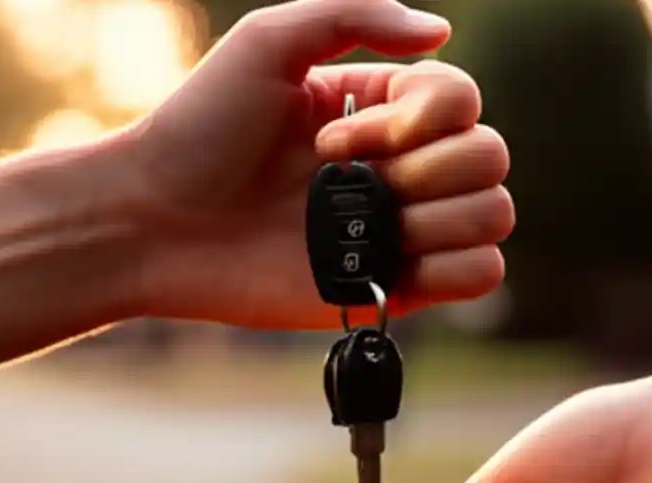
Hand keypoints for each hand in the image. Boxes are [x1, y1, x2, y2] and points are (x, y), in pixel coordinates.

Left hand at [118, 0, 511, 328]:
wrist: (155, 223)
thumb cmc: (201, 128)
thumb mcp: (269, 41)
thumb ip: (356, 15)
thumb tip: (441, 32)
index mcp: (381, 110)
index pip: (464, 100)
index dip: (414, 120)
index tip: (329, 137)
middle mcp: (401, 166)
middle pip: (490, 156)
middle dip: (425, 170)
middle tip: (338, 184)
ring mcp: (401, 228)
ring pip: (495, 215)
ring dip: (435, 217)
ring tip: (355, 228)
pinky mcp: (394, 286)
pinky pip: (480, 276)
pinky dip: (452, 267)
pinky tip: (389, 261)